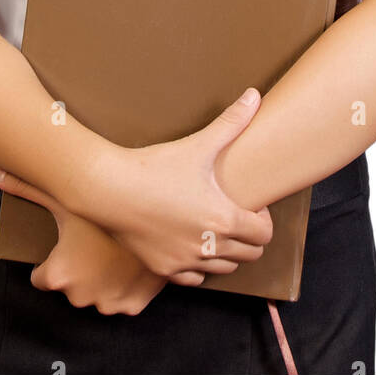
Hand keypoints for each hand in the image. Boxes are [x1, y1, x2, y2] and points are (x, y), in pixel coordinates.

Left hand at [0, 166, 166, 315]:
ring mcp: (109, 304)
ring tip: (114, 250)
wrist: (155, 213)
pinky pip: (124, 302)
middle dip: (80, 269)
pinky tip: (131, 263)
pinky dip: (127, 288)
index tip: (68, 243)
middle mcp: (80, 296)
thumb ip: (25, 188)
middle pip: (71, 286)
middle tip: (94, 241)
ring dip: (103, 280)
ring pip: (98, 295)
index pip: (42, 278)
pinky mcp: (133, 306)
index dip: (53, 260)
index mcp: (58, 276)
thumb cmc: (104, 206)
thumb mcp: (64, 196)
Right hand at [99, 87, 273, 285]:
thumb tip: (254, 95)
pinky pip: (194, 279)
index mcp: (224, 218)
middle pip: (249, 255)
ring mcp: (186, 262)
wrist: (110, 189)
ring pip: (223, 269)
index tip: (250, 204)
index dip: (263, 219)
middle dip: (249, 237)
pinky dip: (198, 266)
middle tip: (234, 214)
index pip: (264, 234)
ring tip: (213, 227)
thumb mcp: (199, 144)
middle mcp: (209, 247)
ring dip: (226, 252)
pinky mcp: (165, 270)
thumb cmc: (156, 166)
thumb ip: (231, 122)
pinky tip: (190, 243)